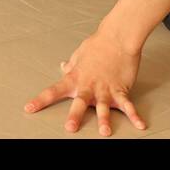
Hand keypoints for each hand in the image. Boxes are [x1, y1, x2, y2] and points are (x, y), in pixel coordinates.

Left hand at [24, 31, 145, 135]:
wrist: (117, 37)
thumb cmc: (98, 45)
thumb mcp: (78, 54)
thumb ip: (71, 65)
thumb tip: (63, 66)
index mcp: (75, 78)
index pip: (53, 91)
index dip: (40, 100)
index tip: (29, 109)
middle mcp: (88, 85)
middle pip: (79, 103)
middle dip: (75, 116)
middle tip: (70, 128)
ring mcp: (105, 88)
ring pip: (103, 107)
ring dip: (104, 120)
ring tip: (104, 132)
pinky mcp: (120, 89)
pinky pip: (127, 104)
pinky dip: (134, 115)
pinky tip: (140, 125)